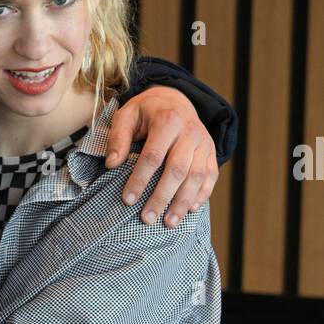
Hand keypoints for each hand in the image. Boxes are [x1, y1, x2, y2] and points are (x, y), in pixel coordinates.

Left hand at [105, 87, 218, 226]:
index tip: (128, 200)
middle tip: (147, 219)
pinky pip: (211, 176)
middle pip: (177, 170)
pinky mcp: (211, 152)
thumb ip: (119, 138)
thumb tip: (112, 164)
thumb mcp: (127, 115)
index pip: (153, 156)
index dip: (140, 180)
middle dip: (161, 197)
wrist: (176, 100)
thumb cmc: (147, 112)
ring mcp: (204, 143)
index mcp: (167, 120)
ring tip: (169, 223)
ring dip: (183, 202)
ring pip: (196, 176)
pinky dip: (203, 194)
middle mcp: (189, 132)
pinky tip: (190, 210)